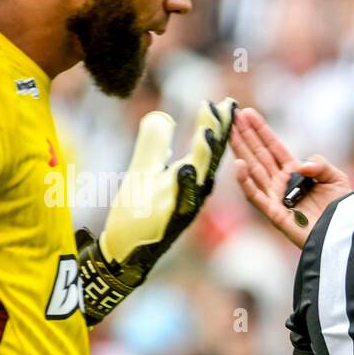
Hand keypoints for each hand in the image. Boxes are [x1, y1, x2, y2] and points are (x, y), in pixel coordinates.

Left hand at [78, 97, 237, 324]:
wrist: (126, 252)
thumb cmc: (138, 213)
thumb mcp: (143, 171)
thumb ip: (154, 143)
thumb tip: (164, 116)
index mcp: (192, 178)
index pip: (208, 146)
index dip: (217, 124)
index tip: (226, 101)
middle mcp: (194, 192)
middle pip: (210, 158)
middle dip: (218, 133)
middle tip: (227, 107)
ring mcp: (183, 206)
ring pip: (199, 177)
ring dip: (205, 155)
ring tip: (209, 130)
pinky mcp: (167, 221)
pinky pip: (180, 200)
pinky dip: (186, 184)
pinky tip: (186, 166)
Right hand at [230, 107, 352, 248]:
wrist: (344, 235)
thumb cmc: (341, 210)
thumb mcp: (336, 178)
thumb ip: (319, 165)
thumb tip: (299, 166)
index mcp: (295, 173)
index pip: (273, 147)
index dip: (261, 131)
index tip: (246, 113)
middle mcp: (281, 184)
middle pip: (259, 155)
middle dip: (245, 135)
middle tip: (232, 115)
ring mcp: (276, 198)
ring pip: (253, 171)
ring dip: (241, 151)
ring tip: (229, 132)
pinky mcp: (274, 214)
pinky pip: (256, 196)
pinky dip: (245, 182)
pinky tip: (238, 164)